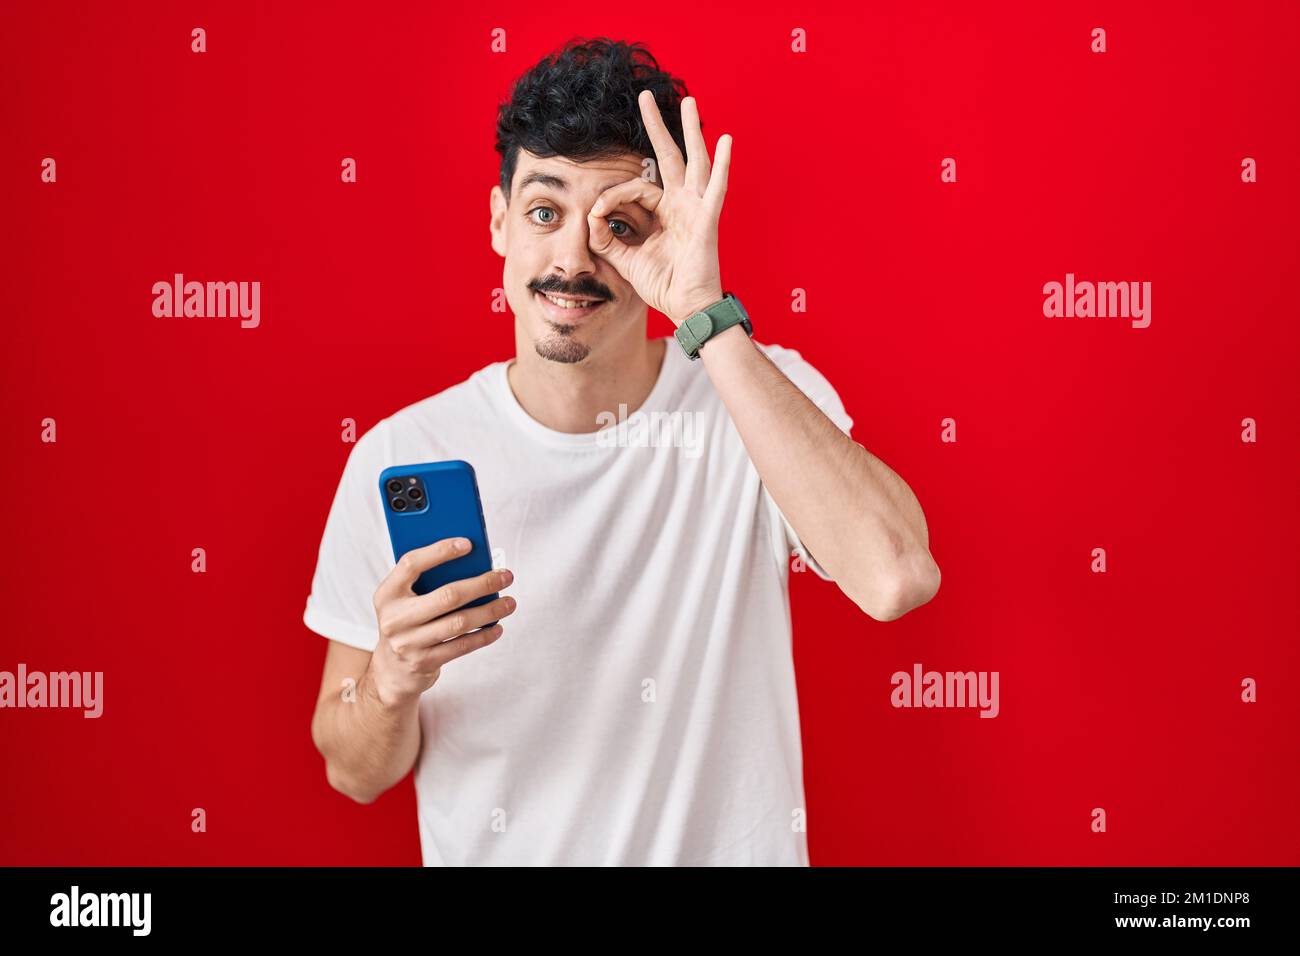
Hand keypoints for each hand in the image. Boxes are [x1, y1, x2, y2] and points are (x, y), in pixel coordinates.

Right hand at [367, 537, 516, 707]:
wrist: (392, 670)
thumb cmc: (407, 622)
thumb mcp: (405, 599)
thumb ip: (427, 581)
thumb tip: (473, 562)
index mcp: (387, 594)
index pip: (411, 564)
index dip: (440, 551)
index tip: (468, 543)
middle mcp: (394, 618)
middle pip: (447, 596)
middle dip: (482, 584)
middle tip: (506, 577)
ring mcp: (408, 643)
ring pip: (459, 622)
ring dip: (490, 611)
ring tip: (509, 603)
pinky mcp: (424, 663)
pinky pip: (461, 646)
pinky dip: (483, 635)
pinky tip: (497, 627)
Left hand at [586, 91, 731, 326]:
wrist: (686, 307)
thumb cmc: (663, 285)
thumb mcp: (626, 260)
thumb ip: (607, 240)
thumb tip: (590, 220)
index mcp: (663, 212)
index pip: (636, 187)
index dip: (612, 196)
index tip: (595, 213)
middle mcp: (681, 204)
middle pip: (669, 157)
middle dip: (657, 127)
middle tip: (645, 97)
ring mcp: (696, 209)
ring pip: (694, 163)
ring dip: (691, 133)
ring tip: (690, 103)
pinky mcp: (707, 220)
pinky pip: (716, 188)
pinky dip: (722, 165)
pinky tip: (724, 141)